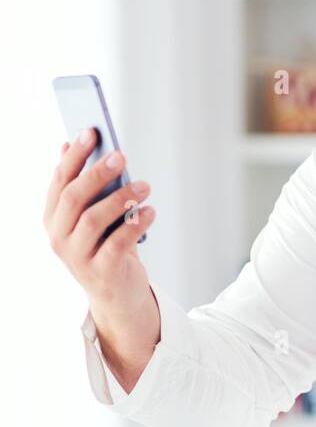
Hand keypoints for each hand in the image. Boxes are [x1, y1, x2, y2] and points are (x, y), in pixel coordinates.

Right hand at [43, 129, 155, 317]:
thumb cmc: (106, 245)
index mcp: (53, 218)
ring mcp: (77, 257)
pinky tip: (150, 212)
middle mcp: (59, 237)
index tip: (91, 132)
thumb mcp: (92, 215)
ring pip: (93, 220)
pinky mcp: (101, 272)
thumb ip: (84, 184)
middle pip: (73, 199)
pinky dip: (135, 225)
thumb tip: (71, 143)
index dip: (75, 156)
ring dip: (120, 198)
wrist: (117, 295)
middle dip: (96, 173)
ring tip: (144, 186)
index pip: (60, 182)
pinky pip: (116, 244)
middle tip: (120, 155)